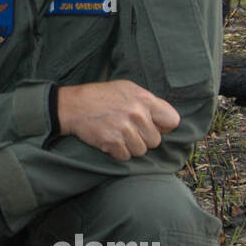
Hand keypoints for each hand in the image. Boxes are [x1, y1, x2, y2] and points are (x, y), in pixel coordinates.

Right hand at [56, 80, 179, 160]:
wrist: (73, 105)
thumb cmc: (101, 96)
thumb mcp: (127, 89)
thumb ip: (147, 102)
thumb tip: (163, 120)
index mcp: (144, 99)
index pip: (172, 120)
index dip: (164, 126)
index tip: (154, 126)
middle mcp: (137, 114)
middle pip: (155, 141)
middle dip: (143, 139)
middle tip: (129, 130)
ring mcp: (125, 129)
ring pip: (141, 151)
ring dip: (130, 147)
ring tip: (118, 135)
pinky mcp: (112, 142)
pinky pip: (125, 156)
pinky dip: (118, 152)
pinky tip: (110, 140)